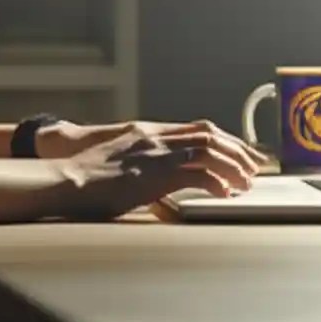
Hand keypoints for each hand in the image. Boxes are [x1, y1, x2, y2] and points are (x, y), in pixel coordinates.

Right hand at [38, 118, 268, 164]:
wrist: (66, 179)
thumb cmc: (85, 177)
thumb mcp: (118, 160)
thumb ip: (142, 162)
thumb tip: (159, 178)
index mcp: (148, 132)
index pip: (197, 127)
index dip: (224, 139)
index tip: (241, 151)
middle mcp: (156, 138)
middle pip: (209, 134)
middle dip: (237, 149)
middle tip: (254, 166)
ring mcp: (156, 154)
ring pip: (208, 150)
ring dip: (232, 165)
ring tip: (245, 182)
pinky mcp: (155, 175)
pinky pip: (196, 174)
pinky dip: (216, 183)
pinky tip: (224, 193)